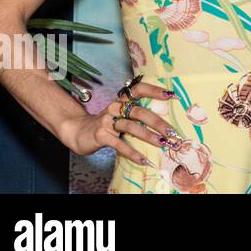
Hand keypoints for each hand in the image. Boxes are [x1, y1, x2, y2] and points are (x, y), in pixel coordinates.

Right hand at [62, 81, 179, 164]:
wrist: (78, 133)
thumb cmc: (106, 124)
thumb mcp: (120, 114)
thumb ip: (136, 113)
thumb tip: (164, 123)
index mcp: (121, 99)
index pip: (138, 89)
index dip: (154, 91)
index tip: (171, 96)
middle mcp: (114, 107)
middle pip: (139, 112)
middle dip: (158, 122)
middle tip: (172, 132)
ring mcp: (106, 121)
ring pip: (131, 127)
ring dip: (149, 136)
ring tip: (163, 144)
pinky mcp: (101, 135)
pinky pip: (120, 144)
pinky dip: (133, 153)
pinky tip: (144, 160)